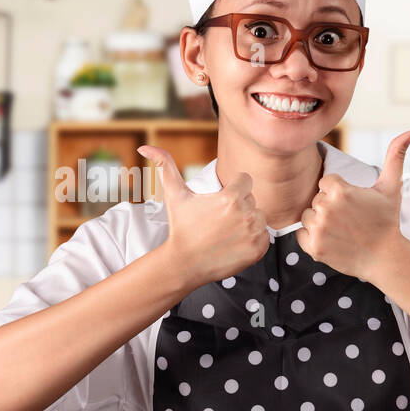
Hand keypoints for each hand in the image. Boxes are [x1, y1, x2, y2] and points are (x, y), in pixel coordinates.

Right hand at [139, 144, 267, 287]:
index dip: (233, 188)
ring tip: (226, 231)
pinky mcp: (259, 249)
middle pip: (251, 199)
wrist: (184, 263)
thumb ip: (164, 166)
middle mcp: (247, 214)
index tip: (221, 201)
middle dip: (238, 206)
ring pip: (259, 217)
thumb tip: (144, 147)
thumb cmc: (180, 228)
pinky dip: (253, 239)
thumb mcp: (174, 195)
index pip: (245, 180)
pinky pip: (265, 235)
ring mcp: (254, 233)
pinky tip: (234, 242)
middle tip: (219, 220)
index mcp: (231, 198)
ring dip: (247, 222)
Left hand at [297, 130, 409, 278]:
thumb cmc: (387, 221)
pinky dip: (312, 237)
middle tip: (349, 219)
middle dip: (329, 207)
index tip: (353, 204)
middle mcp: (326, 208)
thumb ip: (396, 155)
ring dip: (320, 221)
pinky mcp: (313, 247)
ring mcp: (318, 229)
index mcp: (340, 190)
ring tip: (341, 229)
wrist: (384, 257)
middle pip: (316, 199)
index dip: (339, 192)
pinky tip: (332, 239)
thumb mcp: (391, 187)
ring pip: (307, 216)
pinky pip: (301, 234)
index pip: (326, 183)